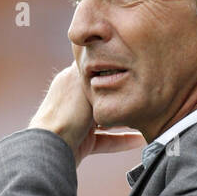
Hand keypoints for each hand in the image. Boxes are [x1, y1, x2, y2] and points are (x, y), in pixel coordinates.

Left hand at [28, 64, 144, 165]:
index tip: (131, 62)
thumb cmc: (66, 112)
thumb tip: (106, 49)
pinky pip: (108, 141)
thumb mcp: (84, 80)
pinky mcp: (84, 143)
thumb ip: (96, 68)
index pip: (93, 68)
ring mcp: (78, 123)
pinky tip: (140, 139)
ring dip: (125, 118)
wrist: (51, 147)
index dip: (111, 63)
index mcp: (70, 80)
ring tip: (144, 115)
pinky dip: (124, 140)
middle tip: (142, 90)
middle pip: (103, 94)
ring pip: (107, 118)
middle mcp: (74, 100)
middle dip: (121, 93)